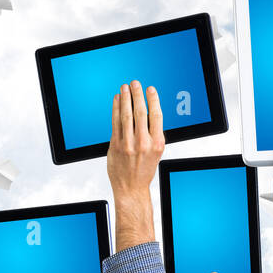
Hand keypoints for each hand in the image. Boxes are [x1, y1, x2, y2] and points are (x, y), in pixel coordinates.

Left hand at [106, 81, 164, 250]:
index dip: (153, 100)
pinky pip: (115, 123)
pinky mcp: (115, 145)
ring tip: (124, 88)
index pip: (156, 116)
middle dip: (137, 95)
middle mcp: (143, 143)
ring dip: (125, 99)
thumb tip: (148, 113)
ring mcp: (128, 144)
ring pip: (126, 115)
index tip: (150, 90)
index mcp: (157, 144)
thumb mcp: (156, 153)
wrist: (131, 188)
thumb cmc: (144, 170)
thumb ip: (153, 134)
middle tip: (135, 84)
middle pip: (140, 112)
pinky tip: (117, 101)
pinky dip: (116, 109)